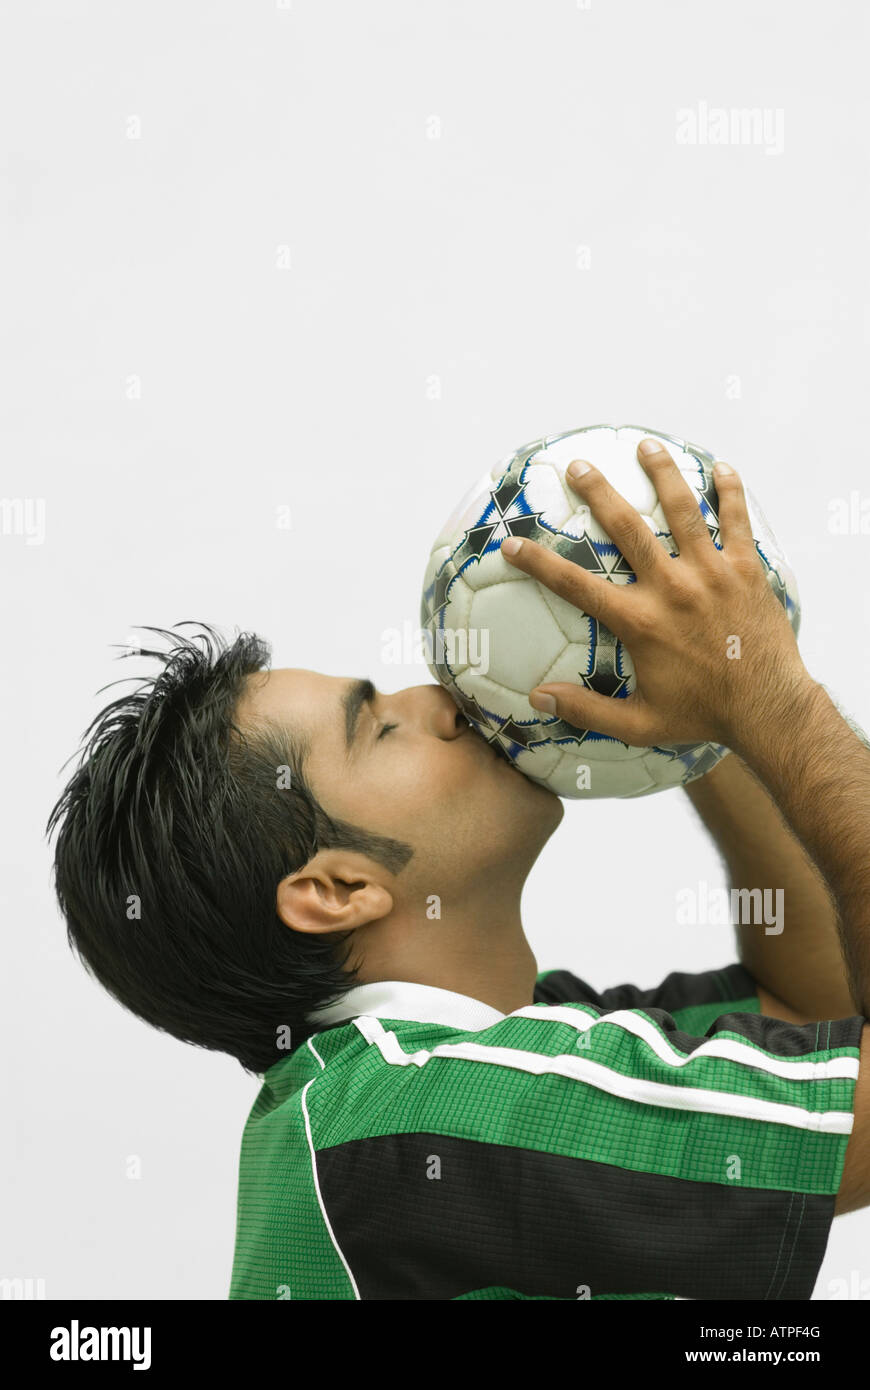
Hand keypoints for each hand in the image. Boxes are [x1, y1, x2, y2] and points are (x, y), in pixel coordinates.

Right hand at [500, 439, 809, 749]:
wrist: (768, 708)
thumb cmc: (703, 716)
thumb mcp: (639, 724)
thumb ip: (587, 711)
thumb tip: (538, 698)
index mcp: (639, 621)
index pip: (575, 585)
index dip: (539, 563)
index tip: (513, 543)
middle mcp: (671, 588)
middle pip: (626, 527)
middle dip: (597, 492)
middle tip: (577, 465)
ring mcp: (711, 573)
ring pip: (682, 510)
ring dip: (662, 474)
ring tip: (646, 446)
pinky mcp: (746, 570)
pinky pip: (737, 520)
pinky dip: (729, 492)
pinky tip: (722, 469)